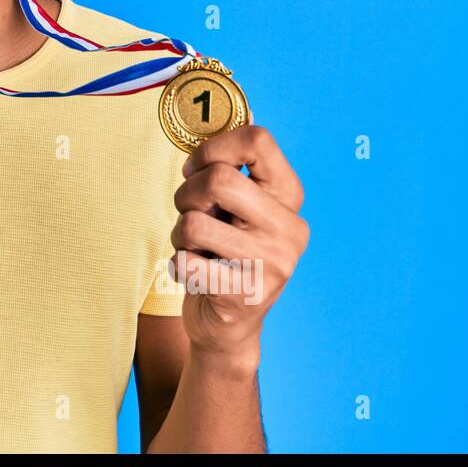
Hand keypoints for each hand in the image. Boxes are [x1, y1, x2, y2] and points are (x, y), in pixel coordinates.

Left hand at [169, 124, 308, 362]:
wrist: (228, 326)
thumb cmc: (224, 252)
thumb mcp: (236, 208)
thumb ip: (228, 173)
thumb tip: (198, 142)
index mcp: (289, 197)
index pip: (257, 140)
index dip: (213, 148)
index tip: (197, 168)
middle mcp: (289, 229)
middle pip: (220, 179)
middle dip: (186, 193)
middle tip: (188, 211)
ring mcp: (272, 265)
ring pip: (193, 223)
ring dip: (178, 233)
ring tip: (193, 247)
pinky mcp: (245, 296)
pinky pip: (184, 262)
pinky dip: (178, 265)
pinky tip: (196, 274)